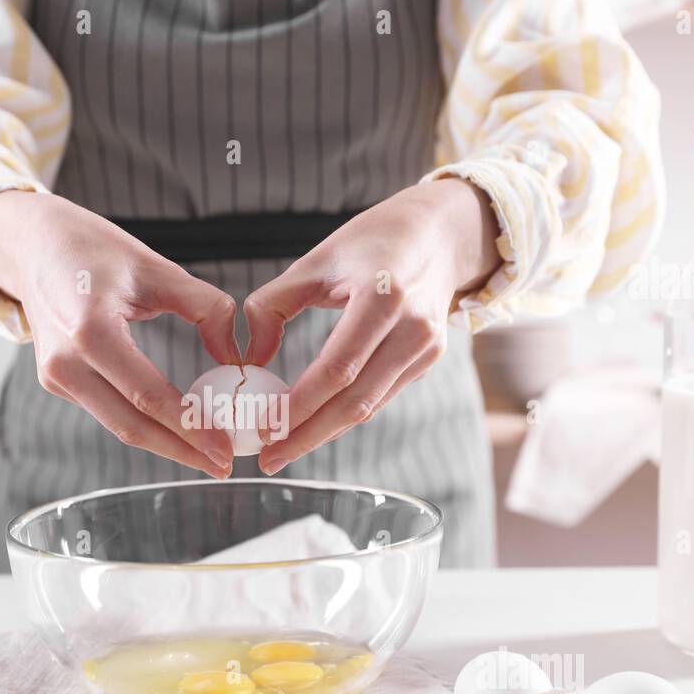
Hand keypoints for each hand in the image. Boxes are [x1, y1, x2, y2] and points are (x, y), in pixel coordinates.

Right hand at [0, 191, 240, 477]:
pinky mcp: (56, 382)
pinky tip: (174, 428)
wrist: (33, 245)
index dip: (190, 428)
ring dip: (164, 444)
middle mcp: (66, 362)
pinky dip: (142, 423)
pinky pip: (106, 410)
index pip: (148, 395)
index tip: (225, 449)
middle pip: (131, 425)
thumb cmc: (93, 249)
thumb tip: (237, 357)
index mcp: (90, 330)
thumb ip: (206, 309)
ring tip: (206, 453)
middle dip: (181, 451)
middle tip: (223, 465)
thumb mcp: (156, 267)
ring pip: (118, 425)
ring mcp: (55, 376)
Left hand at [244, 179, 500, 474]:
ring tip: (284, 450)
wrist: (441, 232)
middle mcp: (412, 327)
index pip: (337, 370)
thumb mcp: (315, 260)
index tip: (263, 428)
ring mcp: (426, 348)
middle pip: (355, 401)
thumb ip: (272, 306)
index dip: (299, 406)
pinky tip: (315, 425)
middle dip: (308, 436)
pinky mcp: (429, 359)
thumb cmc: (372, 241)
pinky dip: (345, 414)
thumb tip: (251, 358)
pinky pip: (381, 396)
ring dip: (324, 433)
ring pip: (369, 407)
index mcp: (382, 296)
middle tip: (270, 460)